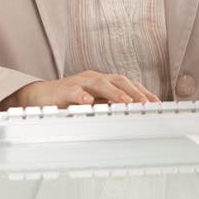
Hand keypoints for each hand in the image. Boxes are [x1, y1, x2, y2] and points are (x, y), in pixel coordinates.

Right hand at [0, 71, 160, 109]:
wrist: (41, 97)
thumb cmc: (70, 101)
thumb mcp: (95, 105)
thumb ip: (111, 108)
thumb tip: (134, 119)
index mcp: (104, 81)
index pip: (128, 84)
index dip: (143, 92)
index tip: (157, 104)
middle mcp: (94, 78)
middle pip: (118, 80)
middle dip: (134, 92)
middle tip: (146, 104)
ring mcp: (80, 82)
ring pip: (99, 83)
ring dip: (114, 92)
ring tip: (125, 102)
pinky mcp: (64, 89)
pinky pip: (74, 91)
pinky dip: (82, 96)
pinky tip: (88, 102)